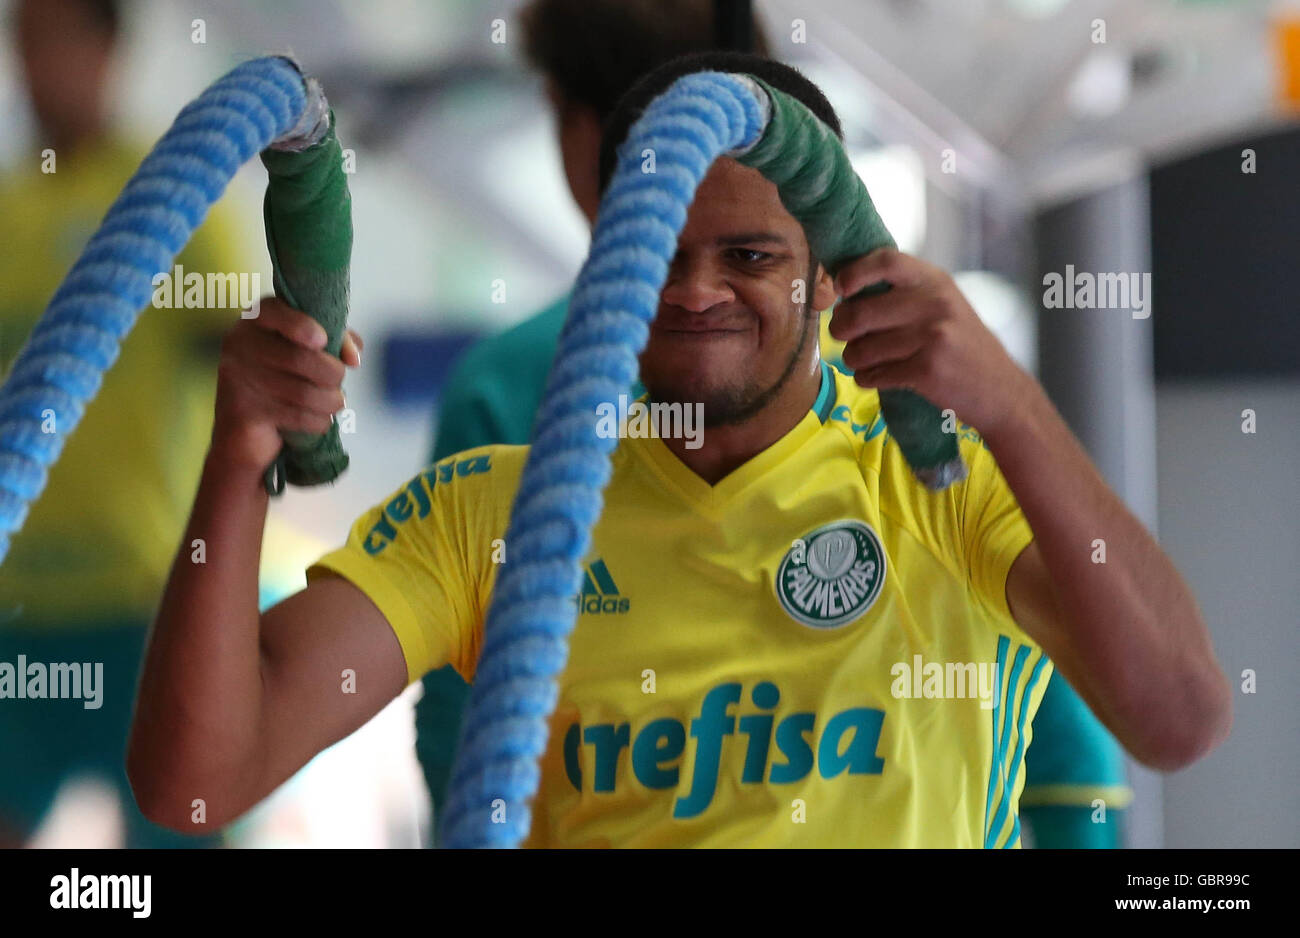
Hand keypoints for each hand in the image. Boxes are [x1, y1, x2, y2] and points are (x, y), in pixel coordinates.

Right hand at [211, 296, 362, 473]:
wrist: (243, 428)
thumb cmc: (282, 379)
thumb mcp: (310, 350)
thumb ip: (337, 340)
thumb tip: (353, 356)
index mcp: (256, 321)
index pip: (272, 310)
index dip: (300, 324)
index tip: (323, 340)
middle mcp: (240, 344)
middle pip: (299, 357)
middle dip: (333, 374)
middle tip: (337, 383)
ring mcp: (237, 377)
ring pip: (303, 392)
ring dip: (331, 402)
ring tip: (334, 402)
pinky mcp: (244, 411)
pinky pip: (298, 416)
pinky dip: (319, 421)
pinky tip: (318, 418)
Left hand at [828, 248, 1033, 437]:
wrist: (1000, 389)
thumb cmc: (961, 346)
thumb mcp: (942, 305)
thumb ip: (905, 293)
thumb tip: (846, 292)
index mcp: (935, 281)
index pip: (885, 260)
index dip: (854, 273)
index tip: (841, 289)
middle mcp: (934, 304)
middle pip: (860, 311)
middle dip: (840, 328)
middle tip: (841, 335)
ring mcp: (932, 337)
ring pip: (862, 349)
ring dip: (853, 359)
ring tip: (861, 362)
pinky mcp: (928, 370)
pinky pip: (875, 374)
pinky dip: (867, 379)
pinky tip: (875, 378)